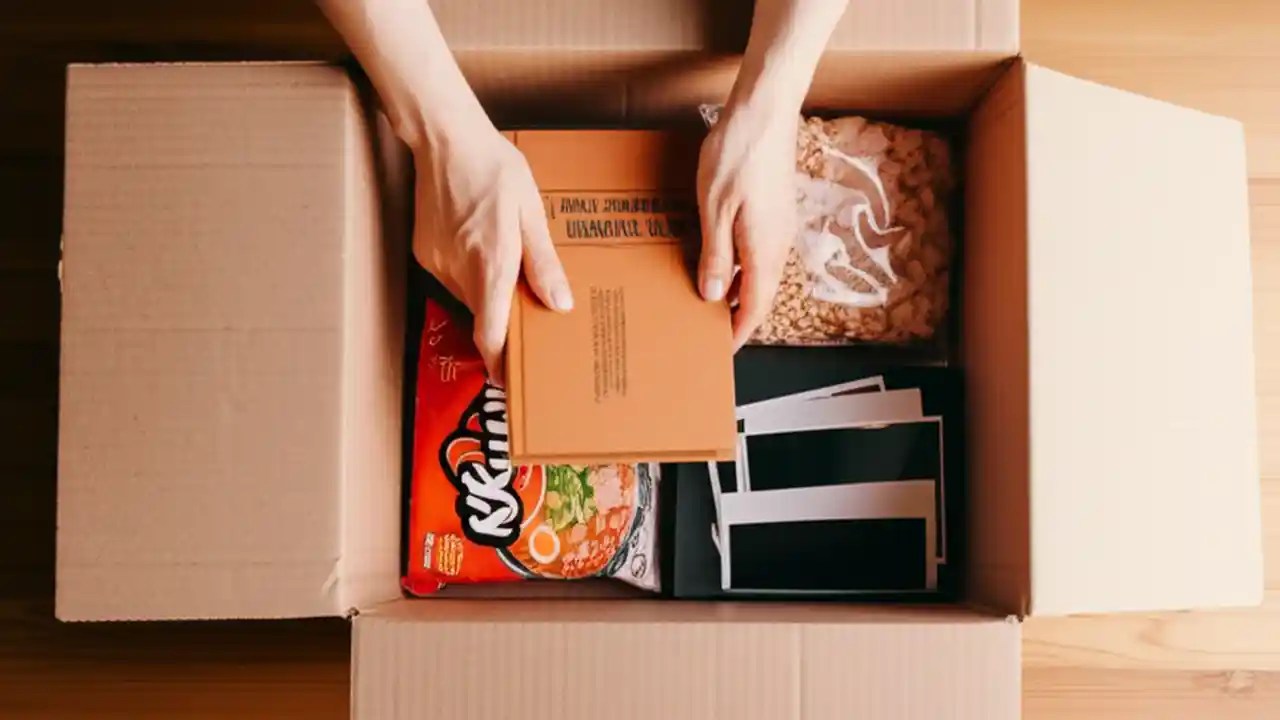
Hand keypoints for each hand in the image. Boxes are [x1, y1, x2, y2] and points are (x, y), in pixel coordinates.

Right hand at [413, 126, 572, 380]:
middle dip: (503, 316)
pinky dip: (469, 270)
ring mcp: (436, 261)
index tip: (510, 380)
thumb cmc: (495, 168)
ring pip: (468, 294)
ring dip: (488, 289)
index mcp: (490, 264)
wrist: (445, 137)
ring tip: (505, 258)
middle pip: (483, 314)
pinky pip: (451, 275)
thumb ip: (544, 262)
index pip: (490, 335)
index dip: (500, 363)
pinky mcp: (423, 250)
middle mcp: (459, 270)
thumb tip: (559, 305)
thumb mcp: (531, 213)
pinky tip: (480, 240)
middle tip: (528, 306)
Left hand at [697, 102, 796, 346]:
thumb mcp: (715, 209)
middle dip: (736, 316)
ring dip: (736, 289)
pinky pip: (758, 250)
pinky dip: (739, 265)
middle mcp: (779, 244)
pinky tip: (718, 258)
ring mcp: (780, 226)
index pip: (755, 308)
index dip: (738, 333)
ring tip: (707, 298)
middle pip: (760, 294)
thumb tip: (713, 295)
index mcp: (765, 250)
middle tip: (707, 330)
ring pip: (759, 272)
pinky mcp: (775, 210)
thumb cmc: (738, 154)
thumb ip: (715, 255)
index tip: (722, 351)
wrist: (766, 110)